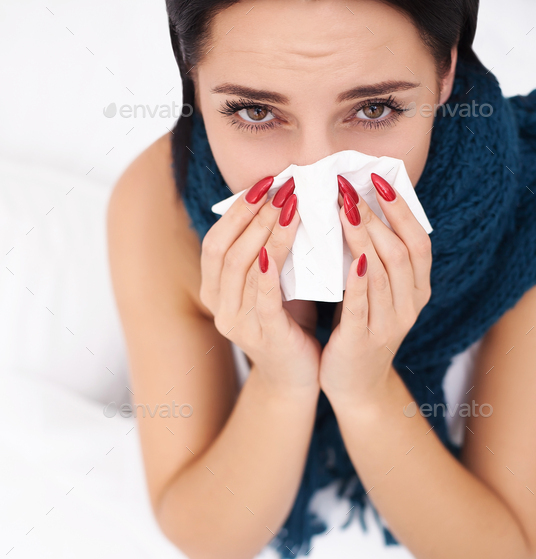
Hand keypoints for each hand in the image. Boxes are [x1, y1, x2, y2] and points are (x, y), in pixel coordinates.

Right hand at [199, 175, 320, 396]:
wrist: (297, 375)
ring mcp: (237, 322)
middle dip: (252, 214)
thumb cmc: (289, 323)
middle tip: (281, 187)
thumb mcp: (275, 282)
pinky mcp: (262, 335)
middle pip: (224, 249)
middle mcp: (218, 305)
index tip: (264, 183)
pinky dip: (267, 271)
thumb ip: (272, 251)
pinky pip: (260, 297)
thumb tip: (288, 201)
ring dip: (267, 232)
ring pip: (242, 267)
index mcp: (214, 288)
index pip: (215, 240)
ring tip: (291, 206)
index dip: (236, 210)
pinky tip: (277, 249)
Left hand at [319, 173, 431, 405]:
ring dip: (363, 237)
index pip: (418, 242)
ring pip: (383, 273)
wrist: (355, 387)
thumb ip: (374, 258)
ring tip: (342, 209)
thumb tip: (356, 206)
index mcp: (417, 290)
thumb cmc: (360, 329)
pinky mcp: (362, 342)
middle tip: (347, 188)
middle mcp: (409, 306)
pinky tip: (351, 259)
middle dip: (374, 216)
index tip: (378, 180)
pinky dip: (359, 282)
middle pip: (399, 252)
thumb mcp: (376, 292)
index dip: (401, 210)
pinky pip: (362, 306)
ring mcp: (388, 325)